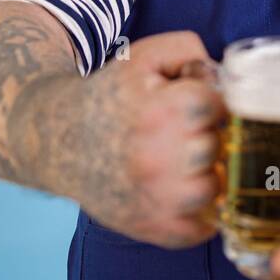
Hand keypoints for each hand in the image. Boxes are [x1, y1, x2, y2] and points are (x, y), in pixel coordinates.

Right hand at [76, 31, 223, 248]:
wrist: (58, 140)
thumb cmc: (108, 97)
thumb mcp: (144, 57)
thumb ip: (189, 50)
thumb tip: (221, 76)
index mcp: (163, 112)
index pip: (220, 108)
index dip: (210, 104)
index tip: (196, 108)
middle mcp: (160, 159)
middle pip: (218, 147)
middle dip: (205, 137)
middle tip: (183, 135)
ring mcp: (157, 199)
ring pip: (214, 189)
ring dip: (204, 174)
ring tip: (182, 164)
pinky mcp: (153, 228)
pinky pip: (201, 229)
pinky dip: (199, 214)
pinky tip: (180, 192)